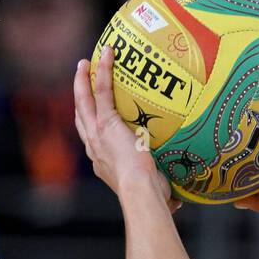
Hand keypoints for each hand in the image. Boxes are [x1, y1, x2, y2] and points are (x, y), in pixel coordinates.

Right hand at [73, 46, 180, 212]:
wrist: (140, 191)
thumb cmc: (150, 197)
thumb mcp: (156, 194)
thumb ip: (165, 196)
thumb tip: (179, 204)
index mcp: (101, 162)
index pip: (91, 139)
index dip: (89, 125)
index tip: (92, 114)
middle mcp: (94, 147)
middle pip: (81, 116)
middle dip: (80, 97)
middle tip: (82, 79)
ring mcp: (97, 133)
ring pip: (84, 100)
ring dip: (84, 79)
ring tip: (87, 62)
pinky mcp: (105, 122)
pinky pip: (102, 90)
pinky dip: (104, 70)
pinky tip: (108, 53)